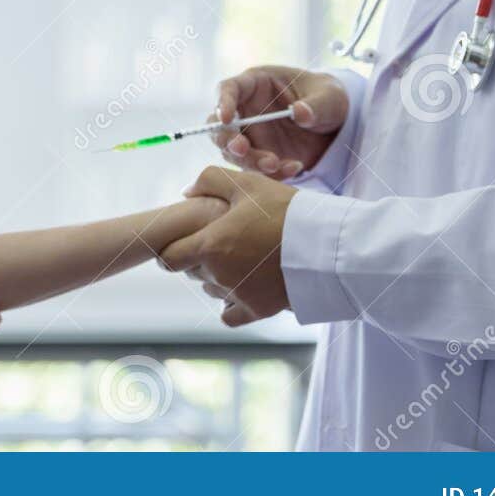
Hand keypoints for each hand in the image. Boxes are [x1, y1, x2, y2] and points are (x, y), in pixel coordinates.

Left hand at [159, 166, 297, 325]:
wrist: (326, 244)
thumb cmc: (285, 210)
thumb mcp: (247, 184)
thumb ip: (210, 181)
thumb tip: (185, 191)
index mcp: (210, 245)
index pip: (168, 258)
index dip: (171, 248)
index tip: (183, 242)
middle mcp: (219, 275)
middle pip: (192, 272)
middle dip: (199, 258)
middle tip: (223, 242)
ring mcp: (238, 295)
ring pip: (212, 289)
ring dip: (218, 277)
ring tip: (242, 258)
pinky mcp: (259, 310)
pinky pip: (230, 314)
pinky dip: (232, 303)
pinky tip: (242, 288)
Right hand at [209, 65, 348, 178]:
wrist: (336, 127)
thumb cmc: (327, 98)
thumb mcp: (329, 97)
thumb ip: (316, 104)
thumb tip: (299, 112)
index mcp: (255, 84)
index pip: (228, 88)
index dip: (223, 102)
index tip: (226, 119)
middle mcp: (245, 110)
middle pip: (220, 126)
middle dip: (228, 139)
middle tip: (243, 149)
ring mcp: (250, 136)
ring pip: (233, 152)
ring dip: (249, 161)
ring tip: (276, 164)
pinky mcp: (259, 156)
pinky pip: (255, 169)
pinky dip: (271, 174)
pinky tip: (294, 168)